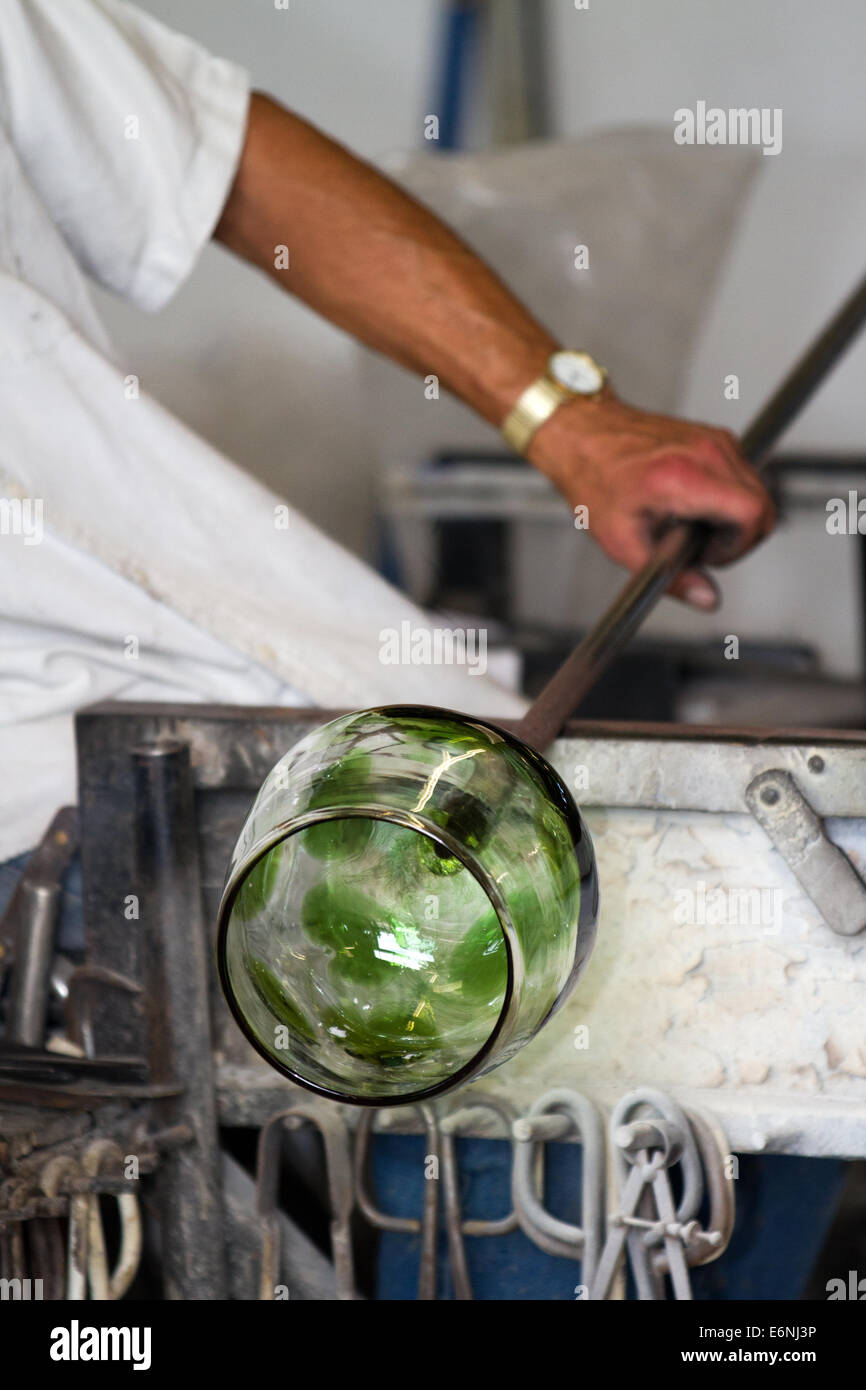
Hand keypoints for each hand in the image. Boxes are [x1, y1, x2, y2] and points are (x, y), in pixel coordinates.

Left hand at [527, 391, 775, 608]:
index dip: (740, 545)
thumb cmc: (594, 479)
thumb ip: (669, 576)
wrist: (583, 434)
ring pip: (757, 492)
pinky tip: (691, 506)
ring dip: (733, 519)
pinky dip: (727, 499)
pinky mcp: (715, 437)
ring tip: (690, 525)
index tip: (709, 555)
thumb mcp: (623, 542)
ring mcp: (715, 440)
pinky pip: (743, 478)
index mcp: (686, 476)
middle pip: (764, 505)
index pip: (754, 512)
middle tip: (698, 547)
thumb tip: (706, 598)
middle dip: (739, 538)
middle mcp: (708, 451)